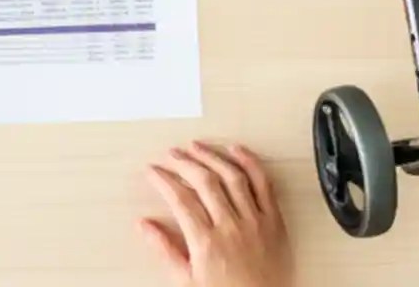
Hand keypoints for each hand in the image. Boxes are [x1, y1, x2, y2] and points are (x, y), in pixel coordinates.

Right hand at [141, 143, 292, 286]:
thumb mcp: (188, 281)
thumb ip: (165, 250)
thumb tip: (144, 225)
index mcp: (207, 242)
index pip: (180, 199)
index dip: (163, 180)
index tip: (153, 171)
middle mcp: (231, 226)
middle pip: (204, 181)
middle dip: (183, 162)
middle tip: (170, 154)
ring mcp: (255, 220)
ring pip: (231, 176)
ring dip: (211, 156)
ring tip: (196, 146)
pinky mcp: (274, 220)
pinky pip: (263, 184)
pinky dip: (250, 162)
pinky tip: (236, 150)